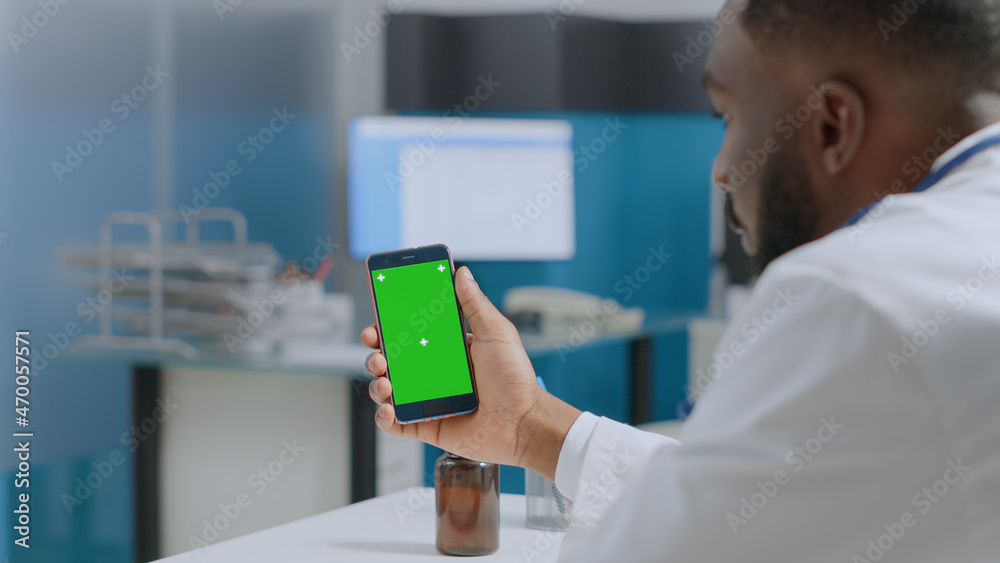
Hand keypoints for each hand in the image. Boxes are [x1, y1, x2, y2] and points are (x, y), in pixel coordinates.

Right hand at [361, 266, 579, 479]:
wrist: (523, 423)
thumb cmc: (514, 379)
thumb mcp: (496, 333)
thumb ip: (474, 304)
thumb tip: (461, 273)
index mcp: (448, 349)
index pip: (412, 333)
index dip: (391, 325)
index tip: (380, 316)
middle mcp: (434, 373)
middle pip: (393, 360)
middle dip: (377, 352)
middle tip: (376, 348)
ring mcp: (428, 399)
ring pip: (388, 389)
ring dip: (377, 383)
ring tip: (385, 381)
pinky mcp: (426, 425)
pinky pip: (395, 423)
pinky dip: (384, 417)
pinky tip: (388, 409)